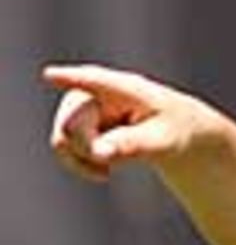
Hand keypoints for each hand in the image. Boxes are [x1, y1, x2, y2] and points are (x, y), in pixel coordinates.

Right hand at [45, 63, 213, 181]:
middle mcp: (96, 91)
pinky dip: (80, 164)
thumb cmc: (173, 132)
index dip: (72, 79)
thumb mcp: (163, 142)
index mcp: (126, 89)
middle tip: (108, 165)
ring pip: (62, 139)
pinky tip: (103, 170)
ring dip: (83, 160)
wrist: (174, 135)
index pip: (96, 82)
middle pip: (71, 125)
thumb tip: (101, 152)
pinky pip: (63, 148)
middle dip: (87, 149)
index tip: (51, 75)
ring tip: (108, 169)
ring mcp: (82, 105)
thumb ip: (133, 145)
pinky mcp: (76, 121)